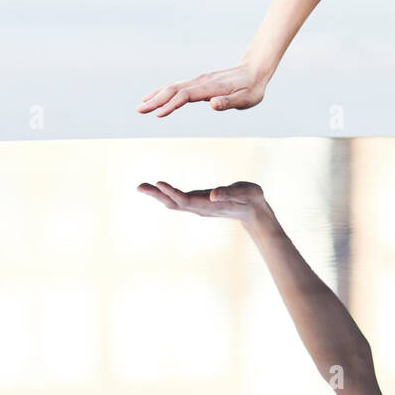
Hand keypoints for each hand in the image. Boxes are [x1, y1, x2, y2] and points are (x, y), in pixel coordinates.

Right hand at [137, 60, 268, 116]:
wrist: (255, 70)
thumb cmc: (252, 88)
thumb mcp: (246, 99)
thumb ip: (229, 102)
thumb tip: (212, 104)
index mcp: (211, 87)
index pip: (185, 96)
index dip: (171, 105)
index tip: (158, 115)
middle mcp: (202, 81)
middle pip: (174, 90)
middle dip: (156, 100)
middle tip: (139, 110)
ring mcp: (200, 80)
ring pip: (174, 87)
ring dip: (157, 95)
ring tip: (142, 105)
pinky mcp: (200, 82)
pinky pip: (179, 86)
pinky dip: (165, 92)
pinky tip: (158, 97)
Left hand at [138, 180, 270, 224]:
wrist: (254, 211)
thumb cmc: (251, 199)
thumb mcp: (244, 192)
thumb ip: (230, 193)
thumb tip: (213, 194)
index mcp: (209, 205)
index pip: (185, 200)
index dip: (172, 192)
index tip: (158, 183)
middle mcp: (200, 208)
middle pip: (173, 203)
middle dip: (157, 195)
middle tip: (139, 187)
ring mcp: (198, 206)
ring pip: (173, 202)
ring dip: (158, 195)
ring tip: (142, 187)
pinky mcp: (199, 203)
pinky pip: (178, 199)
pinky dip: (166, 194)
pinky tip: (159, 189)